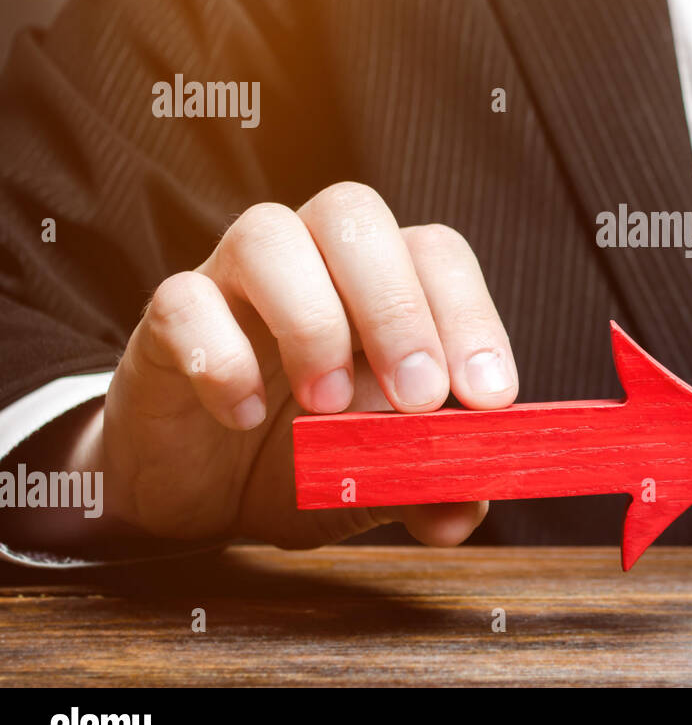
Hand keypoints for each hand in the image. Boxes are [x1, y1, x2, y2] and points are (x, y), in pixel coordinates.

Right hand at [93, 182, 517, 549]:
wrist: (201, 492)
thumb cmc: (304, 461)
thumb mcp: (377, 483)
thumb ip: (426, 487)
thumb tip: (465, 508)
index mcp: (381, 283)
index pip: (436, 254)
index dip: (471, 314)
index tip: (490, 397)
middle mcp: (311, 258)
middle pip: (354, 215)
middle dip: (397, 307)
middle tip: (419, 399)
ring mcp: (233, 279)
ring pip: (267, 233)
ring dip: (311, 320)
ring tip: (326, 407)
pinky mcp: (168, 319)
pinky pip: (183, 300)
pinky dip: (220, 359)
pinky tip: (246, 417)